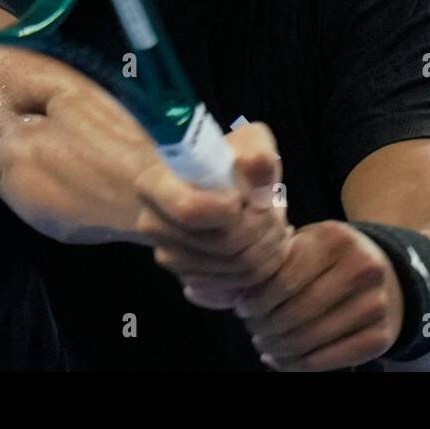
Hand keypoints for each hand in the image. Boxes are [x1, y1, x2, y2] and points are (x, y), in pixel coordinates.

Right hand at [136, 121, 291, 309]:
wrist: (214, 185)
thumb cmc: (229, 159)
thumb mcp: (248, 143)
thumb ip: (257, 155)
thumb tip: (255, 167)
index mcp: (154, 184)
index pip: (189, 211)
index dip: (229, 209)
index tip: (245, 195)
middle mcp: (153, 224)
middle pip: (222, 244)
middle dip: (264, 226)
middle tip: (276, 207)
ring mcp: (170, 256)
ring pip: (236, 268)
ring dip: (269, 245)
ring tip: (275, 221)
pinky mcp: (192, 278)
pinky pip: (238, 285)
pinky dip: (263, 265)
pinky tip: (267, 241)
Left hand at [234, 221, 404, 370]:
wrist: (384, 274)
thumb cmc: (328, 258)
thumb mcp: (303, 244)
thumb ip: (268, 263)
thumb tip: (214, 294)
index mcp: (336, 239)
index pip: (283, 281)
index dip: (255, 300)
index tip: (242, 307)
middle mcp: (363, 269)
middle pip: (294, 314)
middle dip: (263, 327)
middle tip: (252, 328)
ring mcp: (376, 305)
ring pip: (307, 341)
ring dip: (276, 349)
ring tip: (264, 344)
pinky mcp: (381, 336)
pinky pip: (326, 362)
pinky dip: (296, 366)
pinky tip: (282, 359)